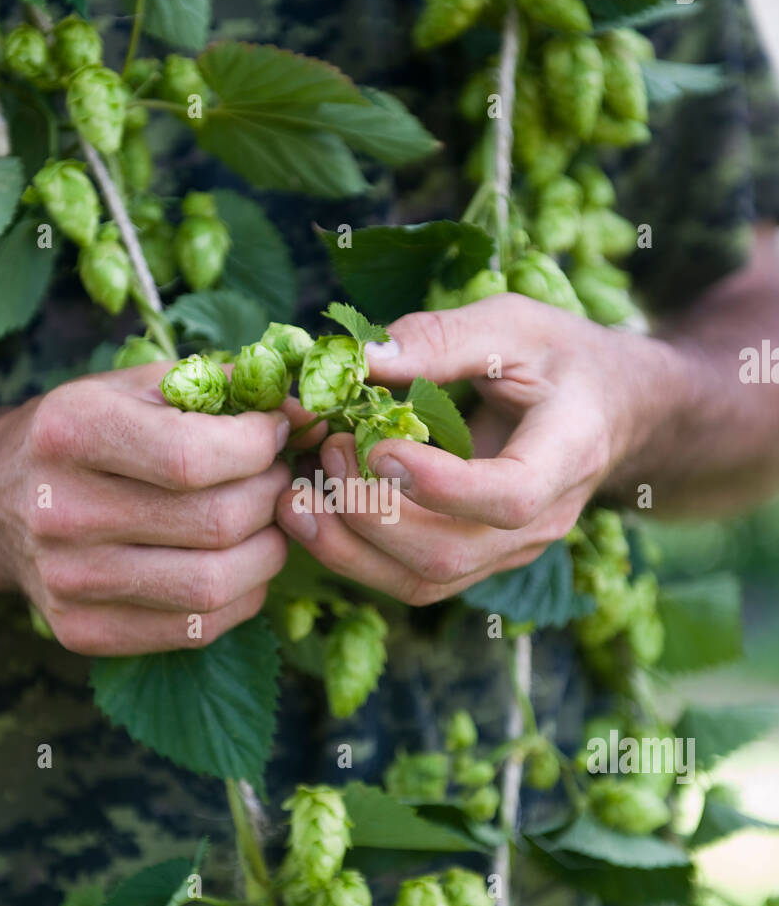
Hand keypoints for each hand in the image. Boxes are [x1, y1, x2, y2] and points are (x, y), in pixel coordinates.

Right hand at [0, 363, 294, 652]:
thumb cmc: (90, 432)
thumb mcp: (140, 387)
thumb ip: (225, 390)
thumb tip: (308, 413)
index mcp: (71, 432)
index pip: (193, 457)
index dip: (258, 447)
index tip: (274, 434)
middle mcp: (60, 510)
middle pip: (215, 523)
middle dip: (270, 496)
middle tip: (276, 478)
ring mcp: (68, 581)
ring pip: (214, 585)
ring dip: (267, 551)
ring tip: (264, 521)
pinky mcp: (82, 631)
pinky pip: (197, 629)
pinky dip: (241, 596)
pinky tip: (238, 562)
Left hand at [277, 294, 682, 602]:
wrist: (608, 411)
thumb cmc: (562, 358)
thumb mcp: (515, 324)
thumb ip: (442, 338)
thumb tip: (359, 359)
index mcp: (566, 455)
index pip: (508, 498)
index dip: (439, 485)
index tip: (378, 447)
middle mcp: (541, 522)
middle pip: (449, 553)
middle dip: (369, 513)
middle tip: (327, 451)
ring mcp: (507, 552)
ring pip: (422, 581)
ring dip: (346, 545)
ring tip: (298, 491)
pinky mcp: (474, 560)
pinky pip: (409, 579)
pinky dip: (351, 552)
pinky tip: (313, 510)